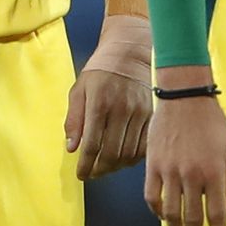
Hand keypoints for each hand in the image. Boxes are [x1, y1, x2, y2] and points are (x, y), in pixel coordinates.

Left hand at [65, 15, 151, 178]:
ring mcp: (141, 112)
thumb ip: (74, 119)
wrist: (132, 51)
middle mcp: (122, 109)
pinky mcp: (153, 114)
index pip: (92, 145)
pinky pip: (145, 146)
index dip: (85, 165)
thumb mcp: (79, 89)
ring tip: (107, 166)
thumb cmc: (101, 70)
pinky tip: (125, 156)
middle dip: (100, 170)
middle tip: (93, 173)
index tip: (81, 174)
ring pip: (129, 154)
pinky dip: (134, 157)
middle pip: (111, 154)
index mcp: (99, 103)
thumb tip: (72, 148)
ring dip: (116, 166)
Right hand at [144, 75, 225, 225]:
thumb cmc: (213, 123)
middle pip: (191, 218)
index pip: (215, 214)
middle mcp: (191, 176)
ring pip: (170, 212)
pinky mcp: (152, 165)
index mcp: (213, 173)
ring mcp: (169, 171)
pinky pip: (151, 196)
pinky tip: (163, 217)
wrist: (184, 98)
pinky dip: (157, 211)